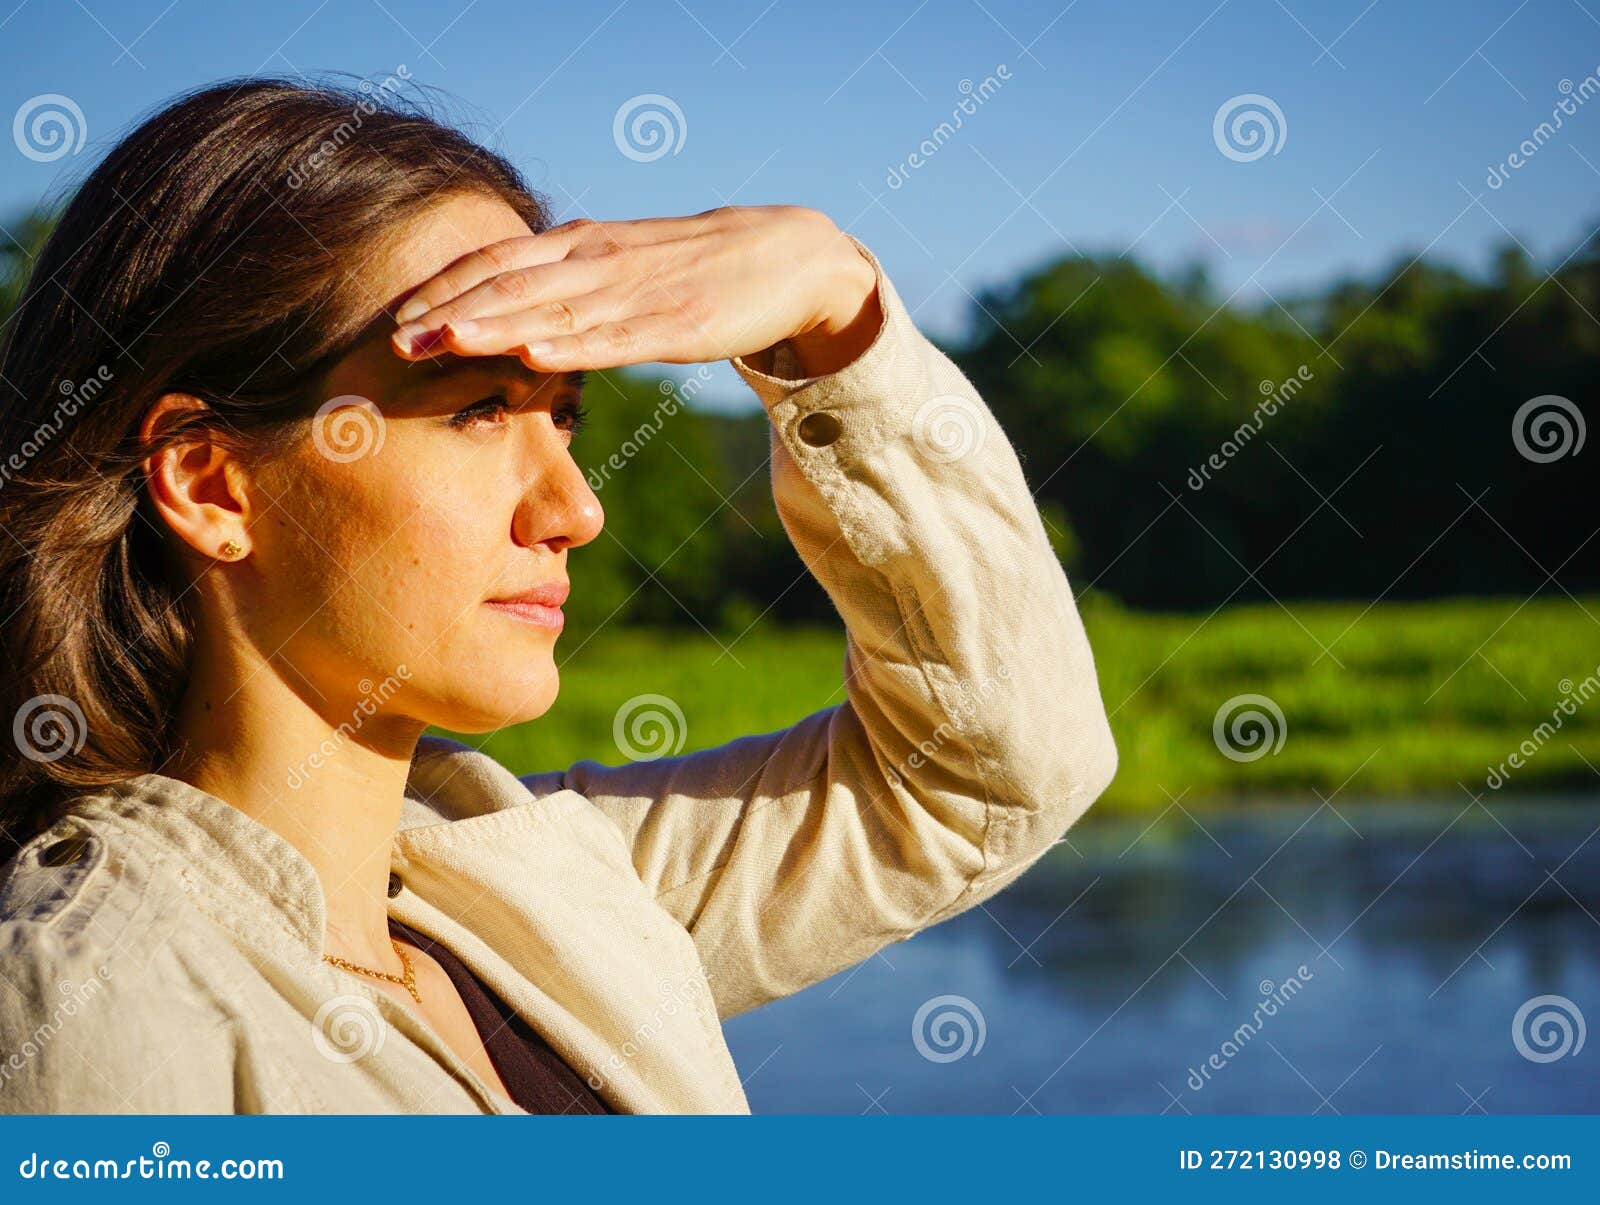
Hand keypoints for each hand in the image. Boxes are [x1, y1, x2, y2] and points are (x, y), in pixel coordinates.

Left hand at [390, 205, 880, 377]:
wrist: (786, 255)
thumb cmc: (697, 266)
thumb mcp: (623, 263)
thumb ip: (570, 281)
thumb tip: (512, 312)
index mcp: (584, 244)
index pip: (498, 261)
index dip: (444, 287)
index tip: (394, 318)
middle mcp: (601, 261)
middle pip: (512, 284)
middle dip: (449, 312)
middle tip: (393, 341)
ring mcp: (640, 293)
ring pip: (555, 309)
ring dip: (494, 327)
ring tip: (441, 342)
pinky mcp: (679, 325)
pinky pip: (617, 337)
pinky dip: (572, 345)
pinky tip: (534, 354)